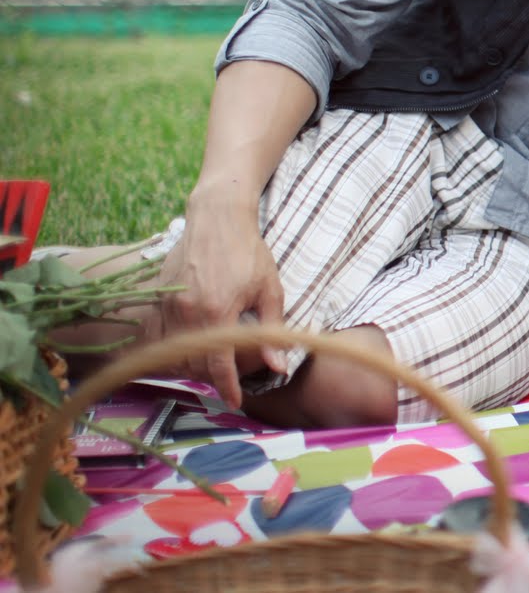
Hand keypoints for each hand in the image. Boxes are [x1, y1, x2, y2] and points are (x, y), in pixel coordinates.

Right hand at [149, 190, 285, 407]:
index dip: (227, 386)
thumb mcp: (269, 288)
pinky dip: (174, 347)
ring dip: (192, 364)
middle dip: (211, 376)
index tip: (234, 401)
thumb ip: (270, 329)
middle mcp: (187, 311)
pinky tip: (190, 348)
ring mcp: (169, 305)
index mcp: (217, 311)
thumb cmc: (248, 251)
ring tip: (212, 363)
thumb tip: (278, 365)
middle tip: (229, 377)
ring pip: (175, 352)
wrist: (216, 217)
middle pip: (193, 362)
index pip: (218, 363)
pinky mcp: (159, 298)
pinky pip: (161, 335)